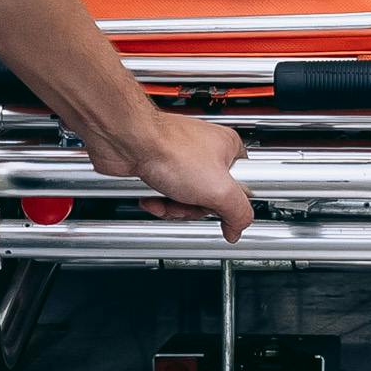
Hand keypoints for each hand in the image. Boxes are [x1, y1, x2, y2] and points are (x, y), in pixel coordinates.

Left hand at [126, 109, 255, 238]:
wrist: (127, 141)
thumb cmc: (168, 149)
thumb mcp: (219, 190)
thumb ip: (239, 212)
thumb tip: (238, 228)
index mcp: (227, 149)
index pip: (243, 185)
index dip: (229, 202)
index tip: (221, 207)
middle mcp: (205, 153)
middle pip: (211, 198)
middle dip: (195, 208)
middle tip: (188, 203)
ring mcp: (180, 160)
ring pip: (186, 200)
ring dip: (174, 207)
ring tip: (167, 199)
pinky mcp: (159, 168)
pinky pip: (165, 195)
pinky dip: (158, 202)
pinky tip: (152, 197)